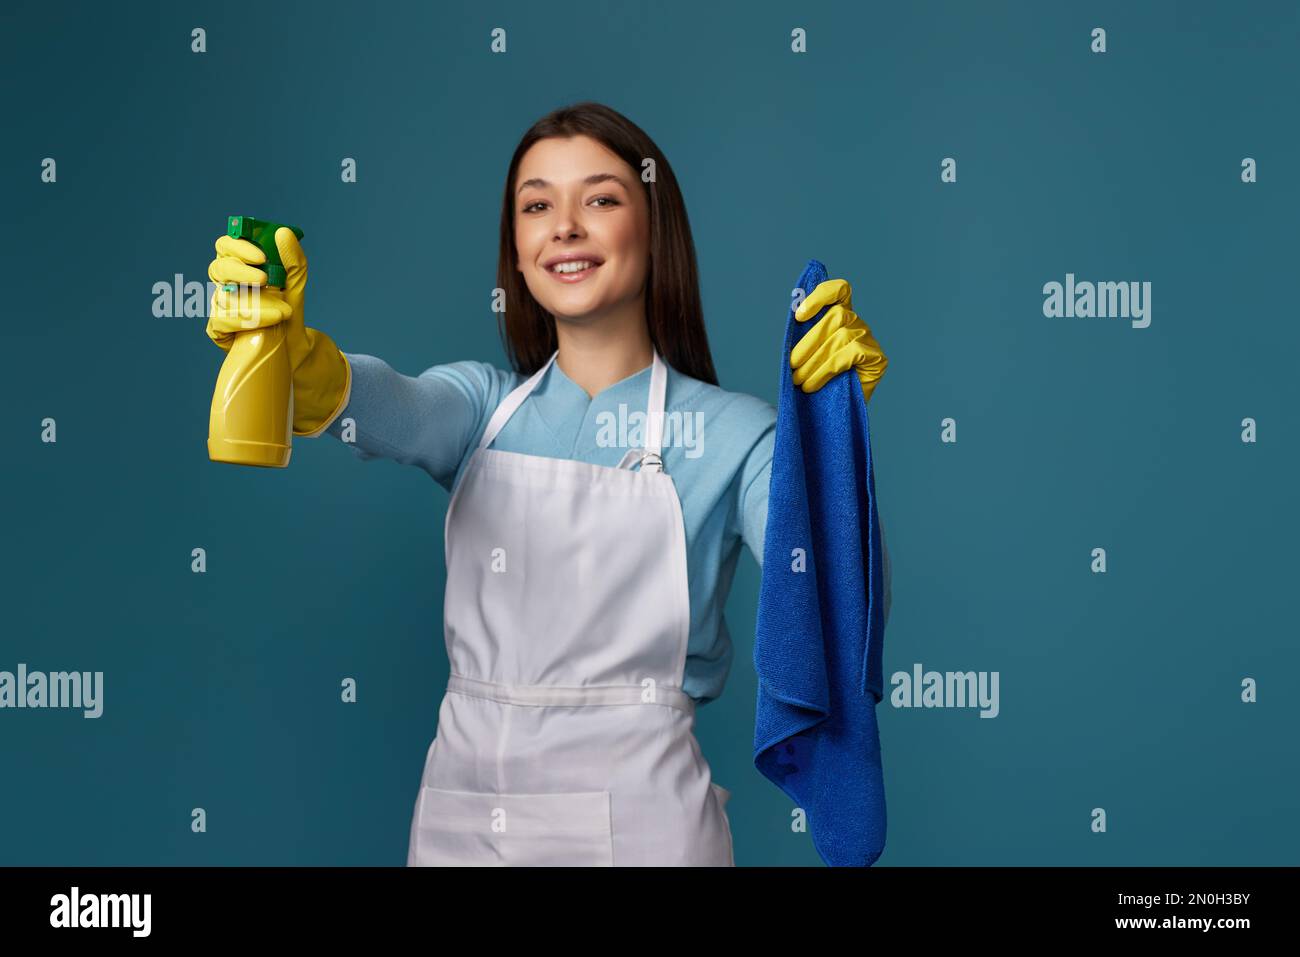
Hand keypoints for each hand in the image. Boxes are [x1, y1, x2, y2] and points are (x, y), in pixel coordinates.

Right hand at [204, 227, 349, 435]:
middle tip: (266, 278)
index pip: (226, 247)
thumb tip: (284, 232)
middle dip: (240, 271)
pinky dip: (245, 321)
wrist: (294, 351)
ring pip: (222, 297)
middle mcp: (226, 286)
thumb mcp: (296, 286)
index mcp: (240, 269)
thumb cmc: (289, 314)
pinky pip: (222, 322)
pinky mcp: (220, 331)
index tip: (262, 255)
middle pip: (218, 268)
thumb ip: (293, 261)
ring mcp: (220, 308)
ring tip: (283, 312)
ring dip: (254, 303)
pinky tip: (269, 323)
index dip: (238, 246)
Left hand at [791, 278, 887, 402]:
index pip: (840, 291)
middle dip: (808, 343)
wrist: (835, 413)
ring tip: (799, 381)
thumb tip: (794, 316)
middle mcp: (858, 323)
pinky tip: (812, 385)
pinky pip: (849, 353)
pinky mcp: (877, 358)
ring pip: (840, 336)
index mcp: (841, 315)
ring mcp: (869, 339)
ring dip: (814, 361)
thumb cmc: (818, 380)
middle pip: (835, 316)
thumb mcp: (807, 354)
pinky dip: (826, 370)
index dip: (821, 295)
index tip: (799, 315)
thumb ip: (804, 334)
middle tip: (793, 366)